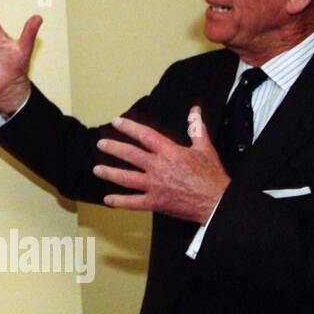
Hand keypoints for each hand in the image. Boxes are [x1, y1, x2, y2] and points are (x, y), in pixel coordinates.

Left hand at [92, 108, 229, 223]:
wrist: (217, 202)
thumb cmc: (212, 176)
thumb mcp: (205, 149)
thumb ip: (196, 128)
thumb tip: (195, 111)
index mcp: (170, 152)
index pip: (145, 135)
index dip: (130, 128)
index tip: (117, 122)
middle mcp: (159, 168)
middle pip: (130, 155)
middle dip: (113, 148)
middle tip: (101, 144)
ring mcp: (155, 186)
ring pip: (127, 178)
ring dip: (110, 173)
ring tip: (97, 170)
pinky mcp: (156, 202)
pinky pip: (133, 202)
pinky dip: (120, 202)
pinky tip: (108, 199)